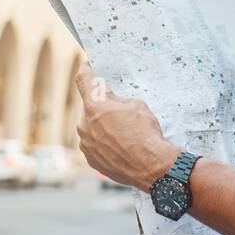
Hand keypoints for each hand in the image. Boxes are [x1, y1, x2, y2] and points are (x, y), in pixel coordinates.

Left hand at [74, 64, 178, 190]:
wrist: (151, 166)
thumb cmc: (145, 134)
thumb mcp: (136, 105)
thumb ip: (117, 100)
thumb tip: (112, 103)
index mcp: (95, 105)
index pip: (83, 80)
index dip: (85, 71)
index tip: (86, 68)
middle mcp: (84, 124)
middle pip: (89, 108)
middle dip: (102, 108)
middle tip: (120, 114)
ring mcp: (86, 144)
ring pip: (91, 128)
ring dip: (102, 128)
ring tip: (124, 135)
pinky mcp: (91, 159)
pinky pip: (94, 145)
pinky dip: (104, 144)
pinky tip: (120, 148)